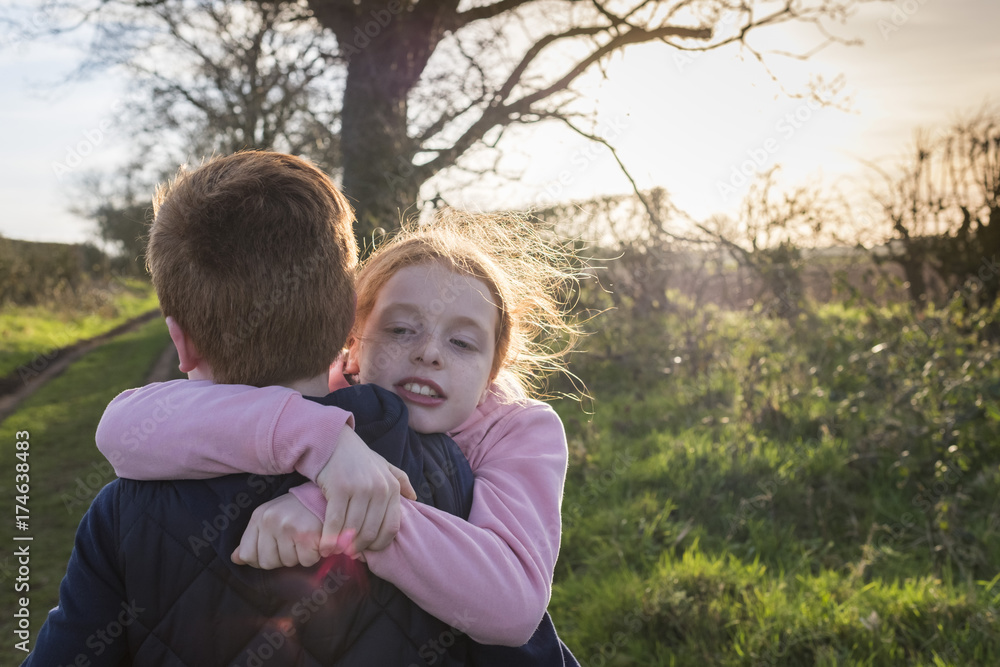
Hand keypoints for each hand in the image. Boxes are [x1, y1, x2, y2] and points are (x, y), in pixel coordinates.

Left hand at [232, 493, 322, 568]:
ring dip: (299, 556)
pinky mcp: (305, 534)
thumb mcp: (271, 519)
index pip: (247, 554)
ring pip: (287, 563)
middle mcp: (270, 520)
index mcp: (259, 516)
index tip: (275, 549)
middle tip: (294, 542)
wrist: (327, 497)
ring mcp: (287, 527)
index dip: (261, 558)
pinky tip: (315, 540)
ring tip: (305, 538)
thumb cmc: (299, 511)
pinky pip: (306, 561)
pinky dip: (313, 555)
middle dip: (282, 558)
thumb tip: (235, 559)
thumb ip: (253, 539)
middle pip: (267, 562)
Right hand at [316, 428, 416, 555]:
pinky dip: (329, 539)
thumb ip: (401, 480)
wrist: (333, 440)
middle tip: (346, 553)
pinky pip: (335, 522)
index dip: (377, 545)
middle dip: (357, 548)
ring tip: (333, 551)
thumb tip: (414, 497)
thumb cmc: (358, 458)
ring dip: (341, 546)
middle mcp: (380, 489)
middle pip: (370, 533)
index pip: (391, 528)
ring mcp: (361, 488)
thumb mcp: (383, 465)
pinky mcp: (340, 488)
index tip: (365, 550)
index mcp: (393, 488)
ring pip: (353, 530)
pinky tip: (324, 546)